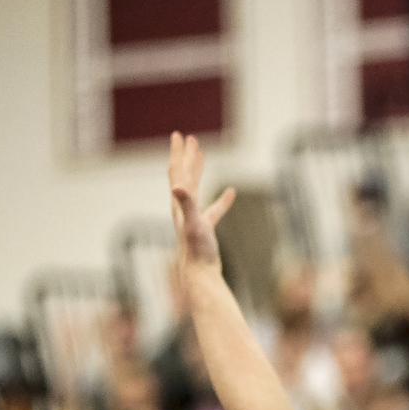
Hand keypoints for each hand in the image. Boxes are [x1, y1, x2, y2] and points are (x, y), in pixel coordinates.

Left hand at [169, 133, 235, 270]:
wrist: (200, 274)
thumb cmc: (196, 250)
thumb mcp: (193, 224)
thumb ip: (187, 204)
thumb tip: (178, 186)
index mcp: (180, 203)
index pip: (178, 172)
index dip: (179, 153)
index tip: (180, 136)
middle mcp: (183, 208)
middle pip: (183, 175)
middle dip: (186, 156)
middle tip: (189, 138)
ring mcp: (195, 218)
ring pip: (195, 188)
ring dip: (198, 171)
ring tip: (201, 155)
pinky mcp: (206, 229)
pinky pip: (214, 209)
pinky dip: (221, 199)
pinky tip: (230, 192)